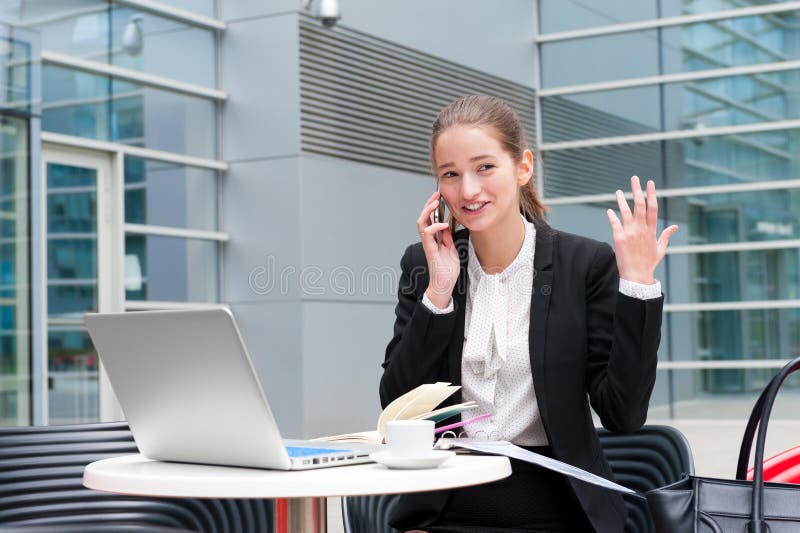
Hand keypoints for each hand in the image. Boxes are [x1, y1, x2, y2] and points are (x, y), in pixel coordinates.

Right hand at [417, 191, 459, 307]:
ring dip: (427, 212)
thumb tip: (446, 226)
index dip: (433, 207)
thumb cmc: (447, 270)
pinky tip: (442, 224)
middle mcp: (429, 240)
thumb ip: (447, 238)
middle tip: (436, 195)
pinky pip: (427, 235)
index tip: (439, 197)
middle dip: (428, 205)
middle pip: (423, 218)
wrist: (445, 284)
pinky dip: (434, 227)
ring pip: (421, 223)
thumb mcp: (451, 249)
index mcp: (434, 239)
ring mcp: (428, 244)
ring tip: (434, 203)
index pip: (430, 219)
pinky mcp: (430, 250)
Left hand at [606, 176, 677, 284]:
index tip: (650, 183)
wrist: (637, 276)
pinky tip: (609, 210)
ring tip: (617, 191)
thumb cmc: (649, 263)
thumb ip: (666, 235)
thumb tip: (675, 227)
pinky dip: (612, 217)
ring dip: (621, 201)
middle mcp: (641, 229)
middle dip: (637, 190)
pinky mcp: (619, 239)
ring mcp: (630, 233)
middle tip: (634, 178)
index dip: (651, 194)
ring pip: (626, 212)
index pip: (652, 208)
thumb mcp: (660, 249)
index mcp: (652, 230)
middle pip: (640, 205)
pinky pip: (615, 224)